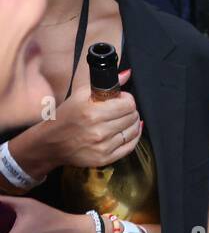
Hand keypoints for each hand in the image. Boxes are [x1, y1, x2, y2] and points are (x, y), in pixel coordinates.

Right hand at [13, 69, 141, 178]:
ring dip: (132, 123)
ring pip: (133, 131)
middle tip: (122, 109)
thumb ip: (104, 84)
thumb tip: (127, 74)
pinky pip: (130, 146)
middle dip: (130, 110)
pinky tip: (127, 131)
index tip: (122, 98)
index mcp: (92, 112)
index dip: (127, 99)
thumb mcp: (79, 95)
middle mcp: (98, 131)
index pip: (128, 104)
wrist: (50, 143)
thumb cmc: (65, 117)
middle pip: (132, 117)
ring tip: (123, 120)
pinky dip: (132, 137)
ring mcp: (102, 147)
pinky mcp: (105, 159)